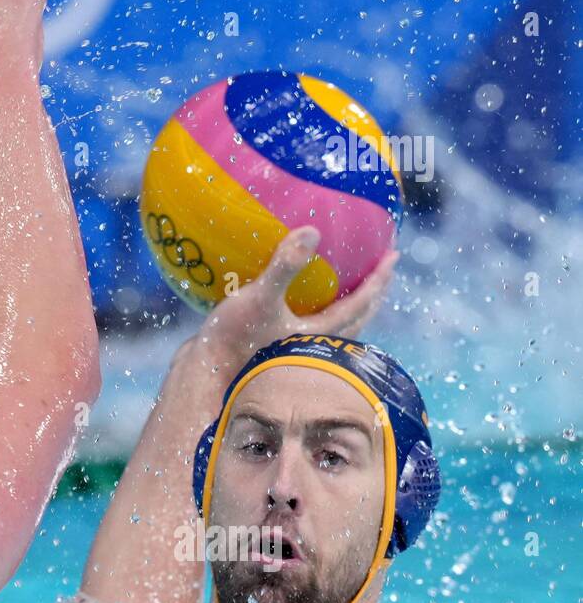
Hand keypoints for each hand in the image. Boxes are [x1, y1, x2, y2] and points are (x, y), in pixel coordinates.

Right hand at [194, 226, 398, 371]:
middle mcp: (317, 346)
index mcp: (320, 333)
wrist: (208, 372)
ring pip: (341, 327)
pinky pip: (317, 328)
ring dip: (354, 306)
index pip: (361, 303)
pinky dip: (326, 311)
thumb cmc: (234, 338)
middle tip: (384, 270)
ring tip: (354, 287)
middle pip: (359, 318)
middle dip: (374, 293)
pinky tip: (307, 302)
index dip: (379, 279)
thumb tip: (313, 231)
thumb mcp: (259, 299)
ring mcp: (301, 352)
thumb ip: (284, 267)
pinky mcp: (283, 353)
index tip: (393, 256)